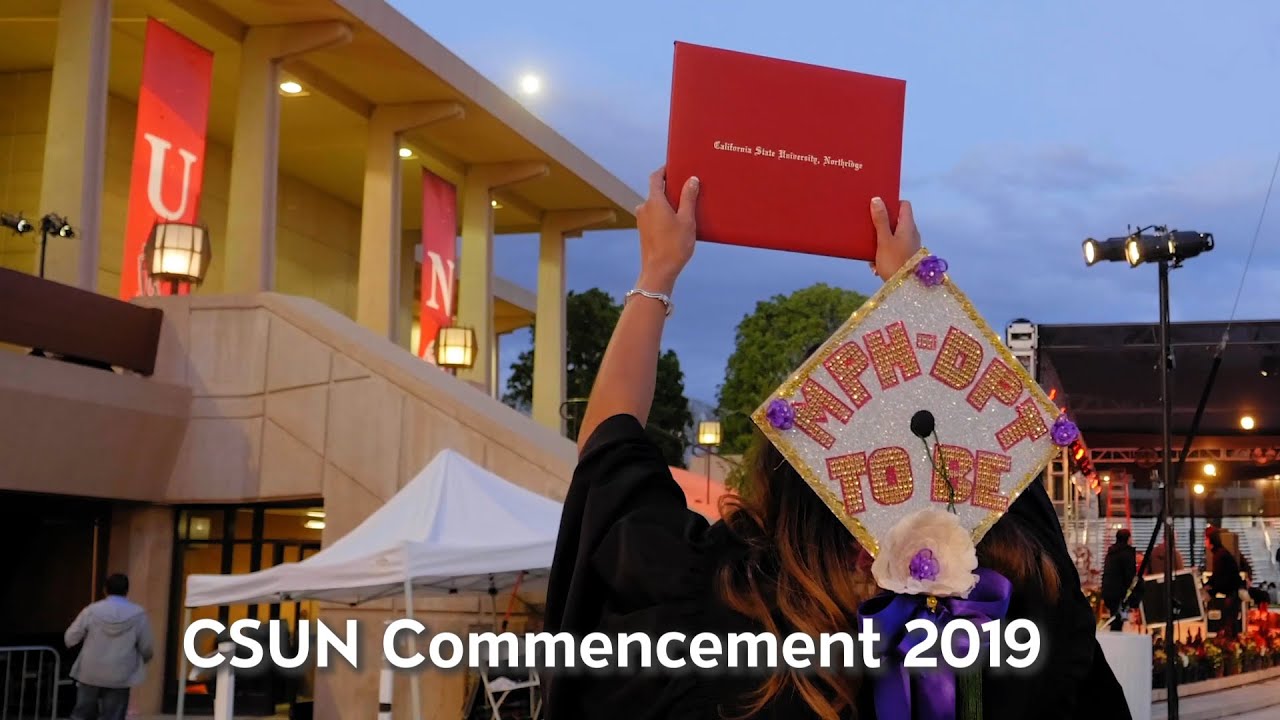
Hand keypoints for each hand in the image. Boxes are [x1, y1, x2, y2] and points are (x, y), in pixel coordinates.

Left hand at [635, 166, 697, 293]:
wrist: (659, 271)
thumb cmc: (674, 246)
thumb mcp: (687, 220)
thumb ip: (688, 198)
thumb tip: (691, 179)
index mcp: (654, 201)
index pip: (655, 177)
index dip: (664, 170)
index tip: (674, 167)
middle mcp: (644, 208)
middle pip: (656, 191)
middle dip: (670, 188)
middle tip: (686, 188)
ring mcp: (642, 220)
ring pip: (656, 205)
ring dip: (668, 203)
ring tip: (685, 207)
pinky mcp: (644, 231)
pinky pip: (654, 216)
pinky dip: (664, 214)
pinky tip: (677, 221)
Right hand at [869, 197, 921, 281]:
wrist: (906, 288)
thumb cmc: (895, 262)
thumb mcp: (884, 240)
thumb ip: (881, 220)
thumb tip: (877, 199)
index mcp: (908, 225)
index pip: (904, 205)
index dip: (892, 203)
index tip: (878, 207)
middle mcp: (912, 233)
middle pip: (897, 220)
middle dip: (882, 223)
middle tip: (869, 226)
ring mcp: (910, 246)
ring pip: (894, 235)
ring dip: (881, 240)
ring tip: (870, 249)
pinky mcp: (907, 257)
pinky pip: (894, 249)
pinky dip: (884, 252)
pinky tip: (875, 264)